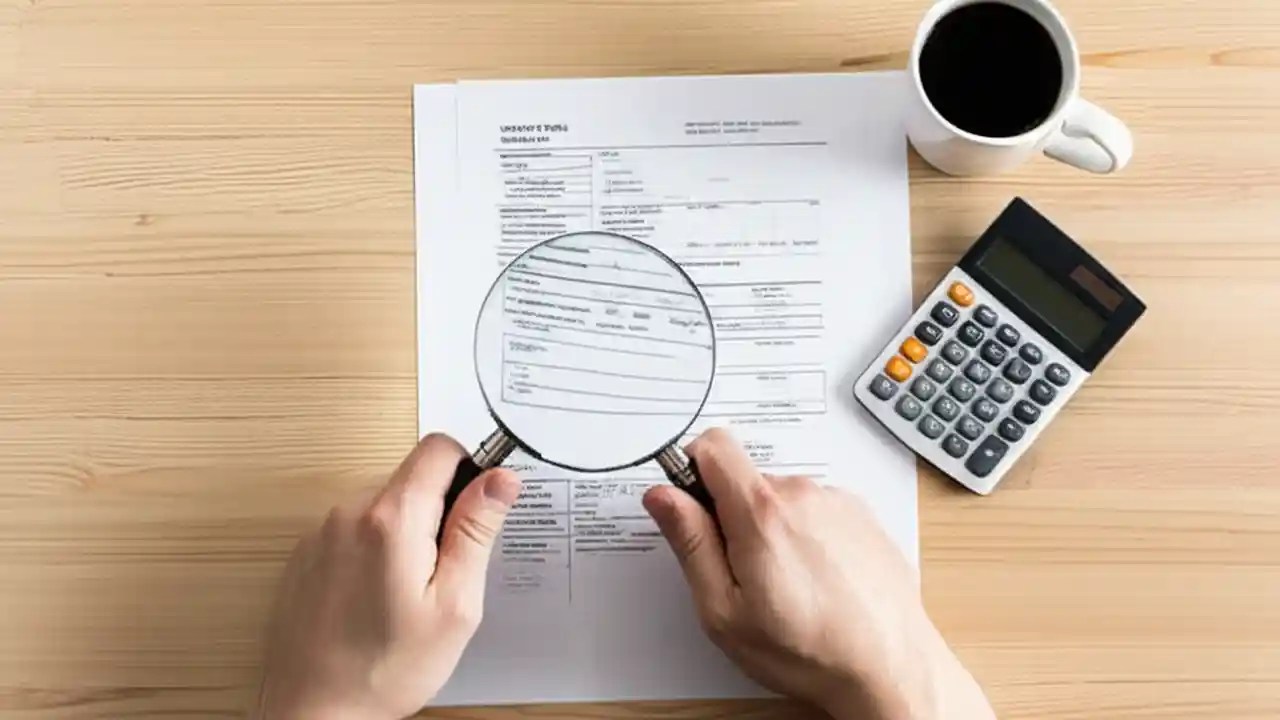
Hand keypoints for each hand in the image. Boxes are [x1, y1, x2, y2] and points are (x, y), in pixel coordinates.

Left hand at [253, 433, 521, 719]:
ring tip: (409, 593)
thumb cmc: (386, 668)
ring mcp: (323, 531)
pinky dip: (376, 550)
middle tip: (446, 572)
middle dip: (439, 511)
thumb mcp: (455, 604)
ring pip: (385, 504)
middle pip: (412, 477)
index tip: (478, 507)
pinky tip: (378, 598)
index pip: (439, 448)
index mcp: (393, 519)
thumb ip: (476, 531)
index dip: (470, 468)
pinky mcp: (308, 553)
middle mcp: (351, 512)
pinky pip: (356, 529)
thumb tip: (500, 479)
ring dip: (406, 532)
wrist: (316, 713)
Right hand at [643, 428, 993, 719]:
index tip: (695, 509)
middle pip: (746, 479)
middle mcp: (802, 494)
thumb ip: (690, 543)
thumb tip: (663, 497)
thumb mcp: (724, 611)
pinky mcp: (861, 515)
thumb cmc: (809, 651)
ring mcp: (836, 502)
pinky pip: (815, 510)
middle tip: (745, 574)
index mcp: (761, 513)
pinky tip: (817, 581)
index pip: (713, 445)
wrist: (890, 669)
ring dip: (773, 528)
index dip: (693, 470)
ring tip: (788, 584)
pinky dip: (806, 535)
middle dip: (734, 516)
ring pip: (782, 498)